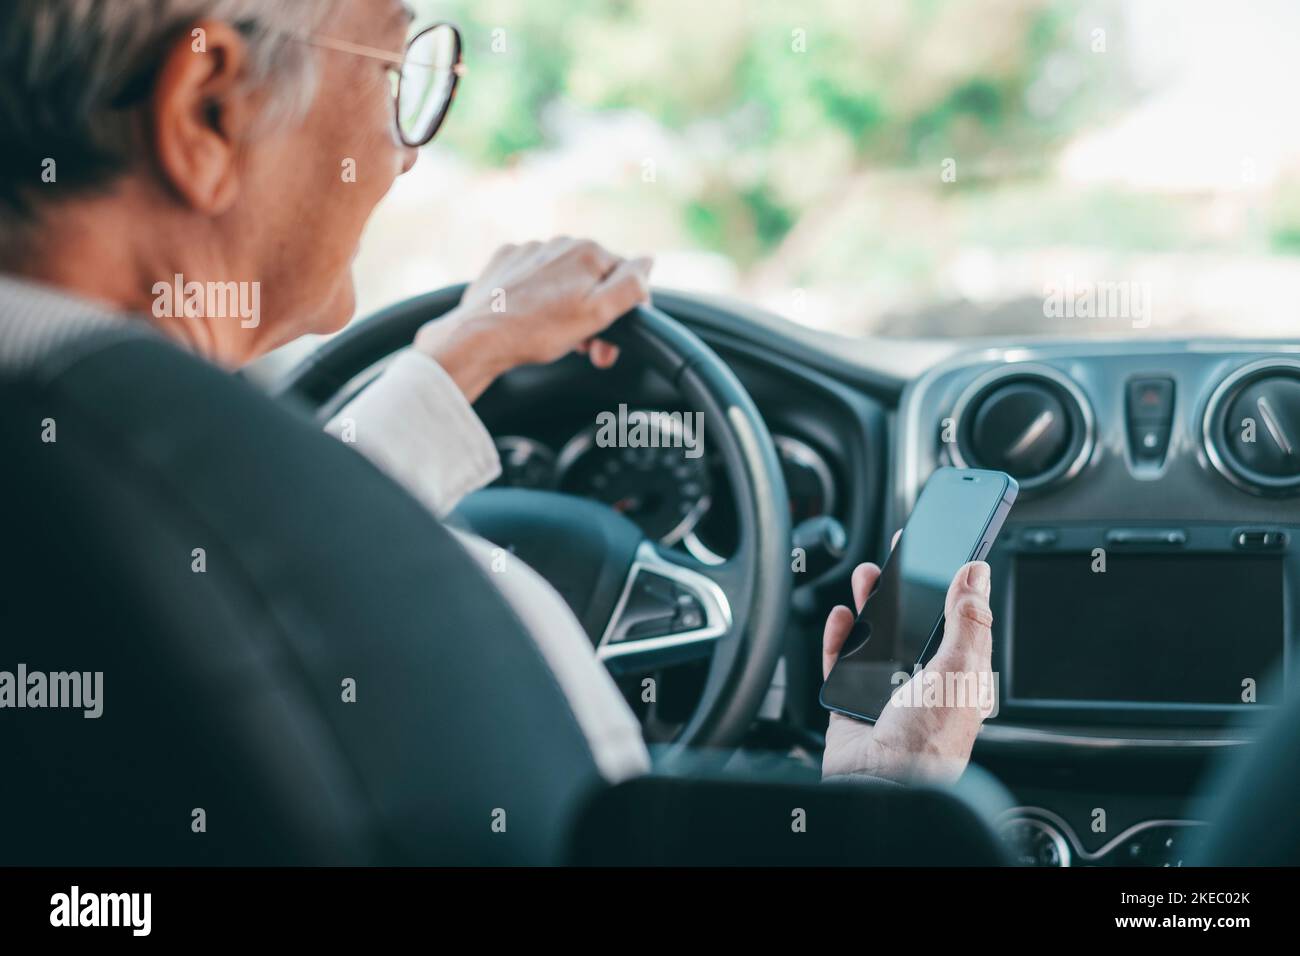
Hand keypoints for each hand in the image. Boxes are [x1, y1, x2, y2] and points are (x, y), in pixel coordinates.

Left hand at [413, 238, 652, 400]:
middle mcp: (560, 243)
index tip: (608, 345)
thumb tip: (649, 260)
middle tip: (586, 349)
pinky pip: (535, 278)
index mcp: (588, 253)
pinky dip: (540, 298)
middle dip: (596, 313)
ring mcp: (531, 250)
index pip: (627, 279)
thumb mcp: (597, 315)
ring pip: (566, 279)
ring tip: (558, 337)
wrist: (477, 338)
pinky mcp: (507, 262)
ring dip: (570, 307)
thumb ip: (630, 286)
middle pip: (595, 279)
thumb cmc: (536, 332)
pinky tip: (532, 319)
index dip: (625, 314)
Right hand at [821, 557, 994, 784]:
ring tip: (866, 575)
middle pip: (912, 623)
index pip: (957, 619)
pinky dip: (839, 638)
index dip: (952, 583)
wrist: (883, 788)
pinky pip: (842, 663)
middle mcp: (923, 683)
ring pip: (876, 637)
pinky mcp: (851, 703)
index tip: (946, 551)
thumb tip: (977, 574)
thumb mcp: (958, 670)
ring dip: (870, 604)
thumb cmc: (928, 745)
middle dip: (905, 587)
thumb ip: (967, 620)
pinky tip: (841, 617)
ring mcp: (885, 693)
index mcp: (958, 675)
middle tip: (900, 554)